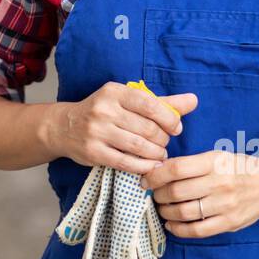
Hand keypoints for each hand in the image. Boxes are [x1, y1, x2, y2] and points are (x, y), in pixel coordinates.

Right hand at [52, 81, 196, 173]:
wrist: (64, 127)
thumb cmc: (104, 112)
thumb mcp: (128, 101)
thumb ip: (161, 102)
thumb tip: (194, 100)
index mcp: (115, 92)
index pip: (150, 105)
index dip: (169, 119)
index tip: (176, 128)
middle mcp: (104, 110)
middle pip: (147, 128)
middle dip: (162, 139)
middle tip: (164, 143)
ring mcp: (97, 132)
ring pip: (139, 147)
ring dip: (156, 154)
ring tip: (159, 154)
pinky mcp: (93, 152)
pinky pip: (126, 162)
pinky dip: (144, 166)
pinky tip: (150, 166)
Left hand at [140, 149, 258, 238]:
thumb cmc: (237, 168)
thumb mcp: (216, 157)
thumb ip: (190, 164)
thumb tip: (157, 170)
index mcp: (214, 162)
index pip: (176, 169)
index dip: (155, 175)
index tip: (146, 180)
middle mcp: (219, 183)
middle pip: (176, 192)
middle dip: (158, 195)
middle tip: (155, 195)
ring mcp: (225, 205)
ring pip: (184, 212)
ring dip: (166, 212)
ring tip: (163, 208)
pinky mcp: (229, 223)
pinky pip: (197, 231)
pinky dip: (179, 229)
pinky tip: (172, 224)